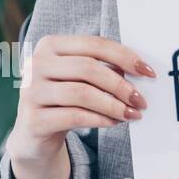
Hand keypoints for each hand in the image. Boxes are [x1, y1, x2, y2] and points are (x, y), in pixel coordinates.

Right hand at [7, 34, 154, 166]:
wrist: (35, 134)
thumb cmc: (65, 98)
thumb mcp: (81, 78)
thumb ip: (104, 68)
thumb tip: (141, 72)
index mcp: (50, 45)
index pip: (95, 44)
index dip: (125, 57)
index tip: (148, 72)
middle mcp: (36, 65)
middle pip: (88, 68)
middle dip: (121, 85)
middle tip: (141, 100)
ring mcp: (30, 92)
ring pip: (81, 93)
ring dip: (113, 105)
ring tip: (131, 113)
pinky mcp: (32, 119)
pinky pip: (74, 116)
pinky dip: (100, 119)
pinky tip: (114, 122)